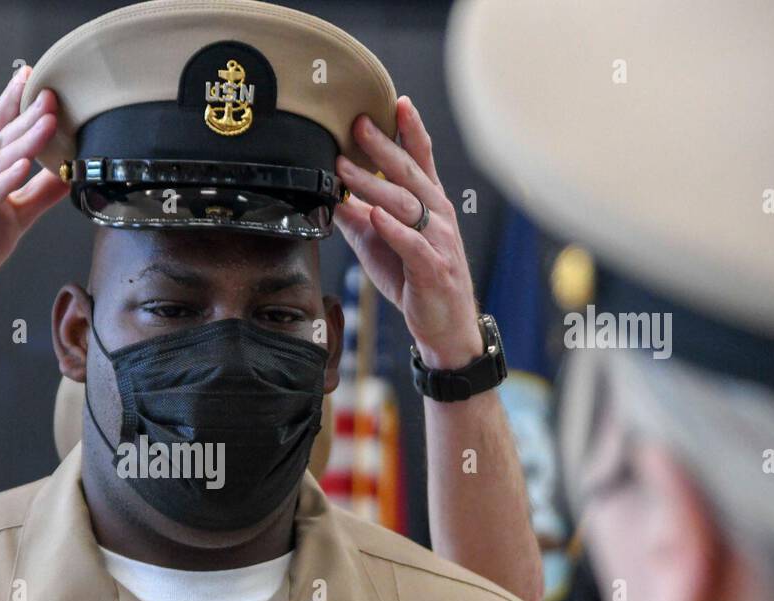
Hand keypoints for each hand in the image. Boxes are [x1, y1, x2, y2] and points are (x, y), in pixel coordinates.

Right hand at [0, 65, 69, 321]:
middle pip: (0, 141)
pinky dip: (2, 182)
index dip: (13, 102)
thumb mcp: (12, 219)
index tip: (32, 75)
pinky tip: (22, 167)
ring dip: (23, 142)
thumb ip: (38, 195)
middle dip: (26, 114)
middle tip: (51, 91)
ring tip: (47, 122)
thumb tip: (68, 175)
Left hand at [334, 96, 482, 368]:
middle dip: (383, 147)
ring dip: (374, 185)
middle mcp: (438, 216)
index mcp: (429, 205)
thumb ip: (357, 217)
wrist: (444, 325)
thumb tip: (328, 194)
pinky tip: (374, 215)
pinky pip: (411, 244)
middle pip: (408, 174)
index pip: (421, 160)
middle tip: (357, 123)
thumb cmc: (413, 280)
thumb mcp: (379, 244)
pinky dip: (393, 229)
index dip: (410, 131)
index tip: (395, 102)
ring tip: (346, 168)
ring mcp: (438, 241)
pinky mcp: (432, 269)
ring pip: (405, 205)